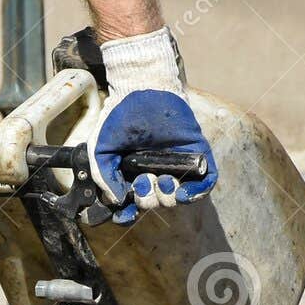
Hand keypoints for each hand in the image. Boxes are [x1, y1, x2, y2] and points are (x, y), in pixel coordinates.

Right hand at [90, 28, 217, 224]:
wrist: (143, 88)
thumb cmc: (120, 115)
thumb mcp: (101, 148)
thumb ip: (104, 176)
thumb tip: (117, 201)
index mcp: (131, 174)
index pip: (131, 205)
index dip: (127, 215)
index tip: (126, 214)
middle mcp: (153, 173)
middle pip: (153, 203)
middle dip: (148, 200)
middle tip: (143, 182)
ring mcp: (176, 165)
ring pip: (175, 197)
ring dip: (167, 197)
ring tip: (162, 180)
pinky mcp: (196, 156)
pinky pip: (203, 184)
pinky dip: (196, 193)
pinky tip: (184, 193)